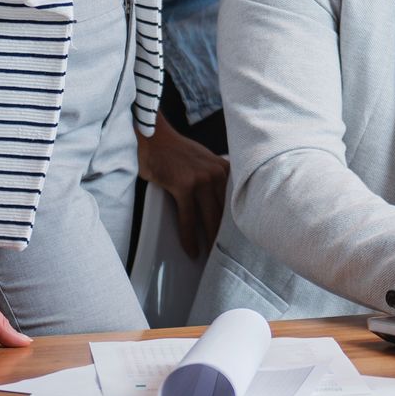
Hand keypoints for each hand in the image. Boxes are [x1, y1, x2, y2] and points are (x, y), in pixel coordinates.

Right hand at [138, 112, 229, 258]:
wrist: (155, 138)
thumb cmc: (177, 152)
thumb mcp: (205, 160)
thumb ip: (216, 177)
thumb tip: (222, 202)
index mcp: (224, 168)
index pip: (235, 199)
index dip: (238, 220)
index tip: (239, 237)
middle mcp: (217, 173)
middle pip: (225, 211)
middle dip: (225, 234)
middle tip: (226, 253)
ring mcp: (201, 179)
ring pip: (209, 217)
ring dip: (209, 240)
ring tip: (210, 256)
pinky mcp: (184, 185)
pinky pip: (188, 218)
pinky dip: (189, 236)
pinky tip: (191, 249)